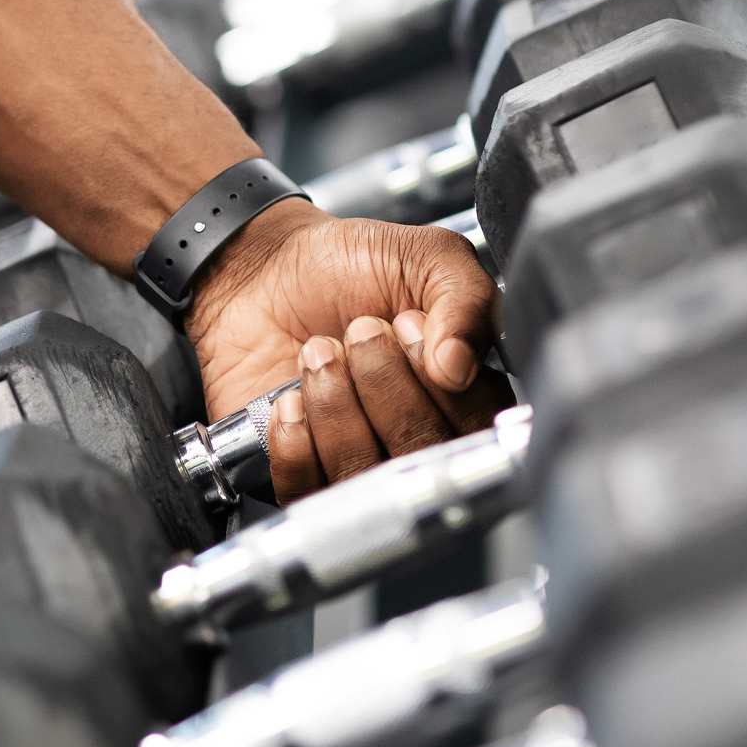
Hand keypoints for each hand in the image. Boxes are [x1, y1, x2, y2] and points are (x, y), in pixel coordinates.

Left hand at [185, 199, 514, 503]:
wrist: (265, 273)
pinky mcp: (303, 478)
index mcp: (465, 394)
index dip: (443, 379)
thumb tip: (460, 366)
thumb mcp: (427, 258)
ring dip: (336, 404)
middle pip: (422, 451)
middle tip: (362, 329)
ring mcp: (362, 464)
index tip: (410, 323)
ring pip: (365, 473)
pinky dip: (295, 438)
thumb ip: (466, 300)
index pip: (480, 425)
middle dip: (384, 380)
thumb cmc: (348, 268)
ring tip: (319, 353)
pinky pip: (308, 488)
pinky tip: (291, 396)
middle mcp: (420, 438)